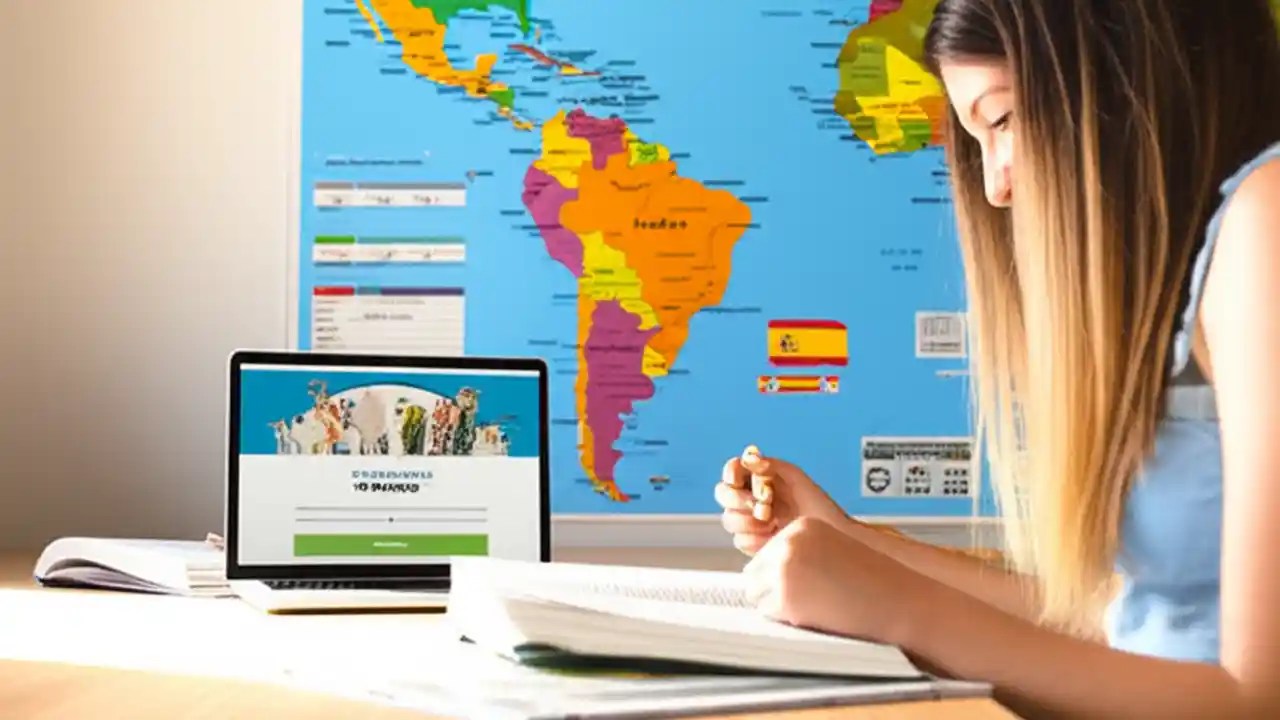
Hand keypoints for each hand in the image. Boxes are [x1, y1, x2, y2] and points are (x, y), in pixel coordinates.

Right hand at [715, 447, 849, 554]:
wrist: (832, 536)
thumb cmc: (818, 505)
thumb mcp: (796, 478)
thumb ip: (772, 465)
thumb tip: (750, 458)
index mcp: (759, 480)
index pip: (731, 471)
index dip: (731, 474)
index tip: (739, 480)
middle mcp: (751, 499)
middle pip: (722, 495)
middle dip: (737, 500)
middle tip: (761, 507)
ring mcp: (751, 522)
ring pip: (729, 520)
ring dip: (749, 522)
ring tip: (773, 524)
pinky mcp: (754, 544)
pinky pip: (740, 541)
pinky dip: (755, 539)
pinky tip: (773, 537)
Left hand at [743, 516, 927, 644]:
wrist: (896, 599)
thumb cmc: (871, 579)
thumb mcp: (832, 549)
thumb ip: (799, 553)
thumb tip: (760, 574)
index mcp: (801, 527)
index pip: (766, 553)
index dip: (781, 574)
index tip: (805, 582)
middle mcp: (788, 543)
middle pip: (754, 572)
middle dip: (772, 589)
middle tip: (806, 599)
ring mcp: (783, 570)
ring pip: (755, 593)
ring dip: (775, 604)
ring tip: (811, 605)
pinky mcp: (784, 598)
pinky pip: (767, 612)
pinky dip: (783, 618)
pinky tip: (812, 614)